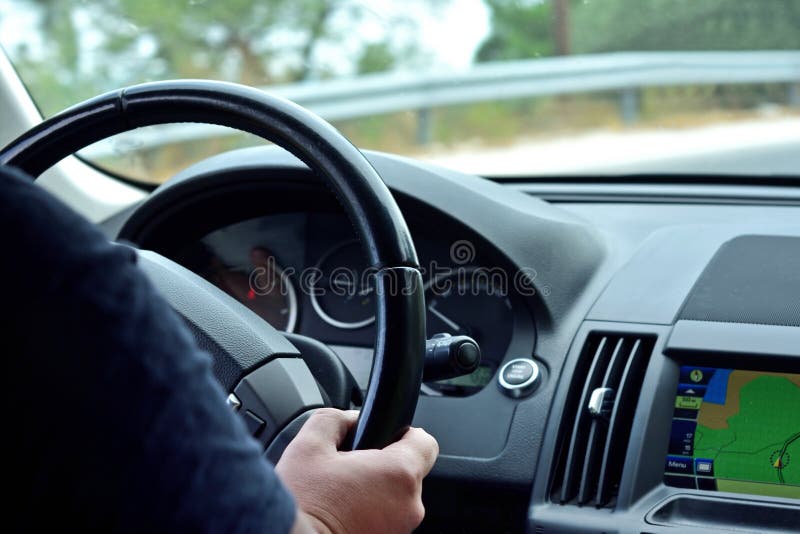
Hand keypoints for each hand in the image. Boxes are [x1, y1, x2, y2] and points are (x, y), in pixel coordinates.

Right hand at [276, 408, 438, 533]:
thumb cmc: (302, 504)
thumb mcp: (309, 444)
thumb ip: (337, 419)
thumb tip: (350, 420)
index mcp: (399, 474)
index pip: (426, 443)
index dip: (405, 434)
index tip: (385, 437)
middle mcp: (409, 506)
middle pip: (408, 472)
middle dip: (382, 466)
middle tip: (349, 469)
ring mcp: (400, 531)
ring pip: (396, 499)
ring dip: (376, 492)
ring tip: (342, 494)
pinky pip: (386, 520)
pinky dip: (371, 514)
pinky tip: (344, 513)